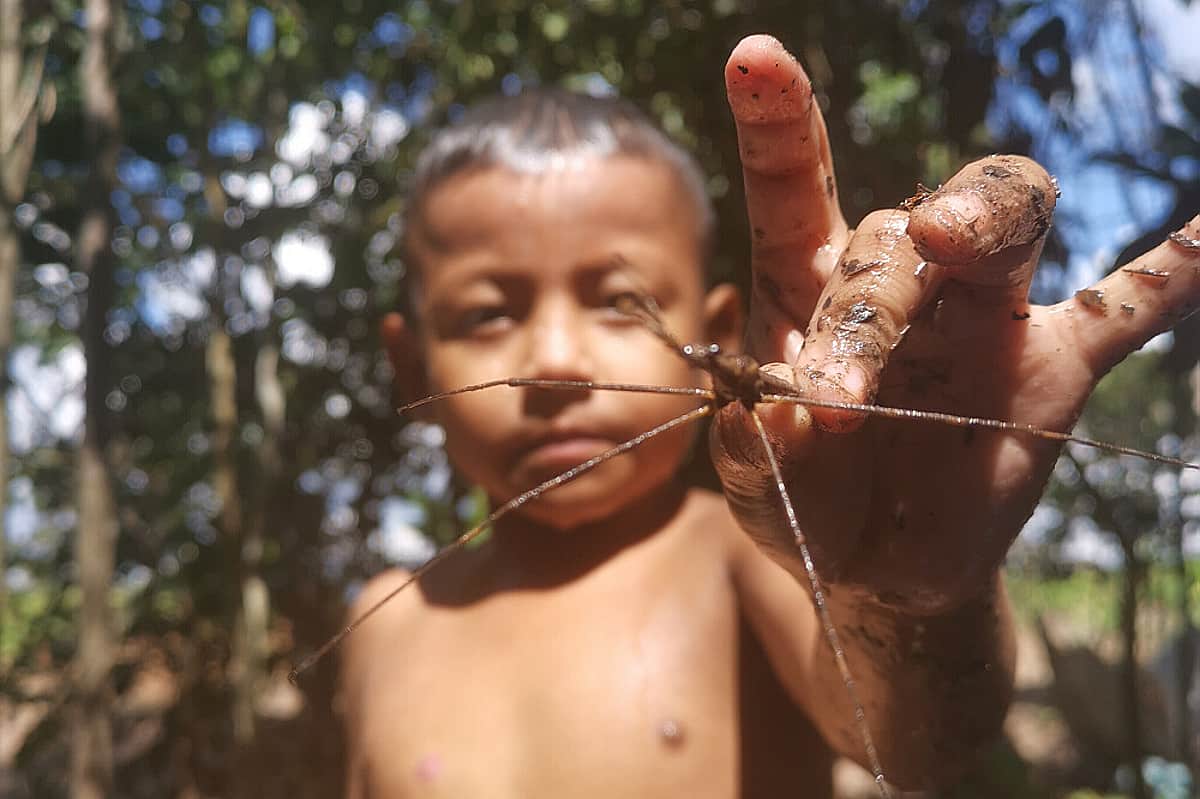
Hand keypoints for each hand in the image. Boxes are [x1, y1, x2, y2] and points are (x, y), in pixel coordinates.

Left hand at [710, 34, 1199, 613]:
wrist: (883, 563)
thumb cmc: (808, 504)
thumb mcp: (764, 494)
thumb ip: (751, 458)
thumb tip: (758, 421)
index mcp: (808, 291)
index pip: (793, 189)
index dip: (776, 125)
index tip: (753, 58)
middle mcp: (900, 281)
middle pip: (897, 235)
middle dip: (865, 312)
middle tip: (834, 402)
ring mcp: (984, 316)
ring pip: (1003, 218)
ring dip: (980, 224)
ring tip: (952, 239)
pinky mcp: (1053, 366)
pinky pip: (1125, 306)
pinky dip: (1171, 271)